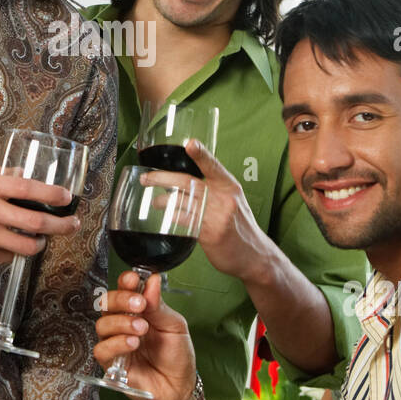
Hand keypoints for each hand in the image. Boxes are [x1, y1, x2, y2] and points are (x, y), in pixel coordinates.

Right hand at [0, 168, 79, 271]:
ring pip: (27, 246)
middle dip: (62, 226)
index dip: (53, 195)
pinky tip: (6, 246)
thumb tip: (19, 174)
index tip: (67, 198)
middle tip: (71, 225)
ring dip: (40, 244)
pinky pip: (7, 257)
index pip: (29, 189)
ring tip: (40, 241)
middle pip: (37, 222)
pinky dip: (12, 252)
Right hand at [93, 270, 197, 399]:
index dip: (125, 282)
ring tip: (141, 328)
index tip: (133, 279)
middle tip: (139, 304)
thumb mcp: (174, 326)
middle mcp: (122, 324)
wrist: (179, 388)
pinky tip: (133, 344)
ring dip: (121, 322)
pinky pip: (102, 349)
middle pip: (107, 303)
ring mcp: (115, 343)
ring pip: (102, 324)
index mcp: (138, 311)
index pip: (123, 290)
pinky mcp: (111, 364)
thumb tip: (151, 280)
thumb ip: (159, 306)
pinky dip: (116, 343)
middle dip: (121, 299)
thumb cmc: (177, 356)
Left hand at [140, 139, 270, 283]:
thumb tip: (184, 180)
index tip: (190, 143)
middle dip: (162, 178)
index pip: (213, 166)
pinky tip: (164, 218)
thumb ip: (214, 188)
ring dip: (162, 201)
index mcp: (229, 186)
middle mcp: (224, 198)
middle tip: (146, 178)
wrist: (254, 256)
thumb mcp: (233, 201)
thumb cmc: (239, 226)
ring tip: (154, 202)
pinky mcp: (209, 234)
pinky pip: (183, 221)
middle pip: (188, 182)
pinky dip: (171, 217)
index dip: (201, 154)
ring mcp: (216, 216)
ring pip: (181, 201)